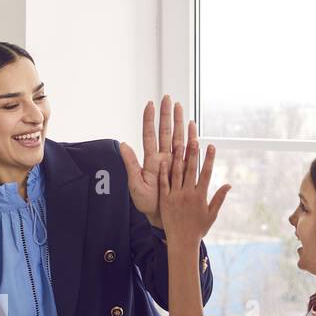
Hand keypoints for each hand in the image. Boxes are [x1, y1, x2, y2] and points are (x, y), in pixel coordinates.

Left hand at [119, 95, 182, 228]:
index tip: (150, 104)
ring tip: (180, 107)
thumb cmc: (146, 203)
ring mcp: (174, 163)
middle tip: (168, 98)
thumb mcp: (135, 185)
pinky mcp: (184, 169)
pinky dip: (191, 139)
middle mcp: (162, 158)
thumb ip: (130, 164)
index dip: (149, 120)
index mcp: (150, 161)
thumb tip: (122, 144)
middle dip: (166, 115)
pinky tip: (193, 127)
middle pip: (164, 132)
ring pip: (177, 138)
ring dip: (179, 123)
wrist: (160, 217)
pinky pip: (189, 152)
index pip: (149, 135)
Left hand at [157, 119, 229, 247]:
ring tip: (180, 143)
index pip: (206, 173)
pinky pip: (164, 184)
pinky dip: (164, 172)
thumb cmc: (198, 229)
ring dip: (179, 158)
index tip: (211, 146)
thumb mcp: (212, 214)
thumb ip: (219, 198)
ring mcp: (176, 196)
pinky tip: (164, 159)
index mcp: (201, 196)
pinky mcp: (165, 200)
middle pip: (191, 170)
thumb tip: (229, 184)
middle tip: (195, 138)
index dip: (209, 159)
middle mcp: (188, 194)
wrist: (182, 242)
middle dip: (193, 153)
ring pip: (177, 173)